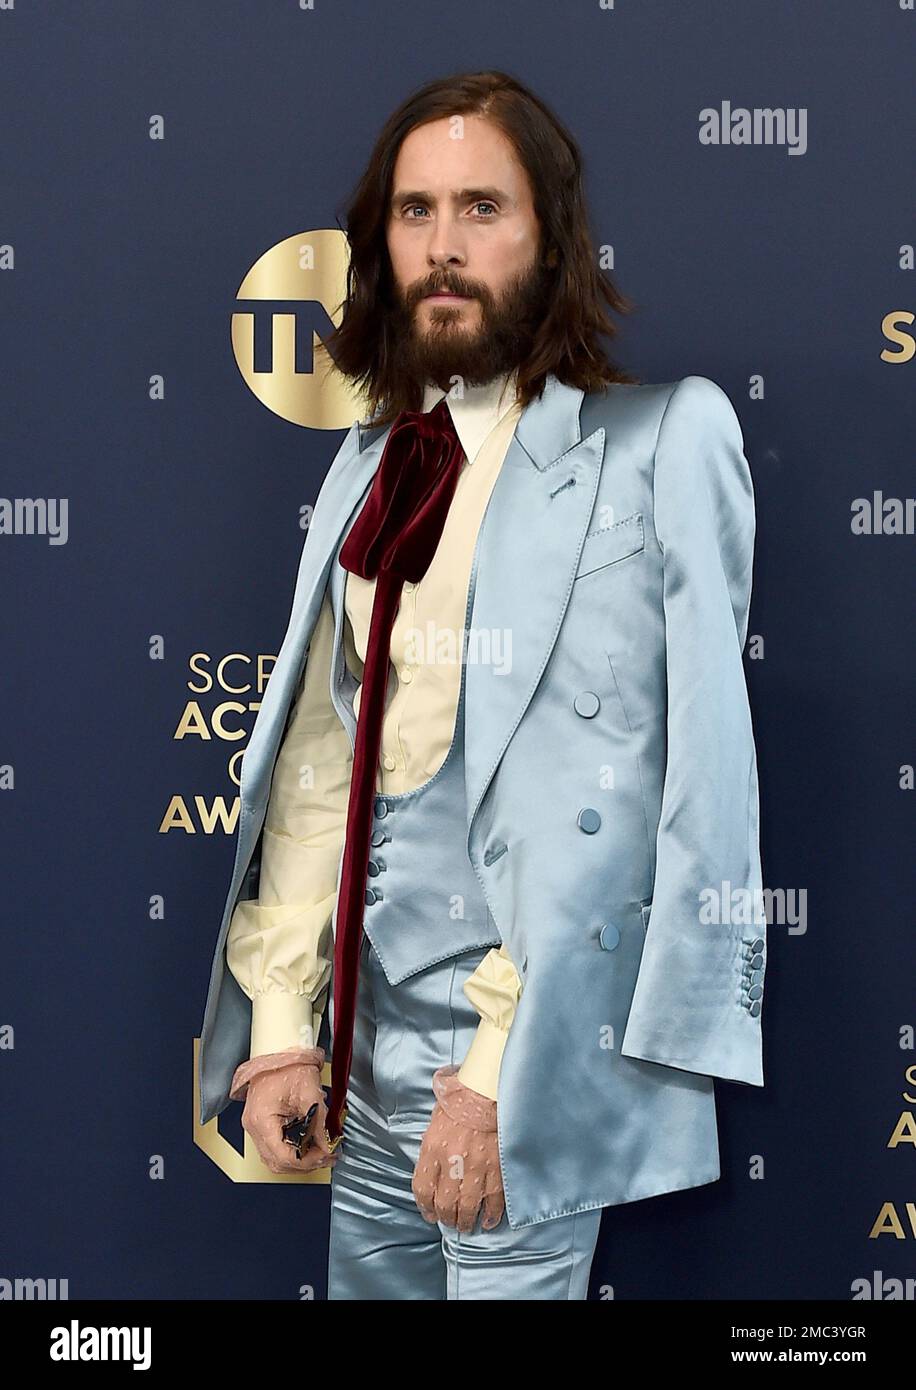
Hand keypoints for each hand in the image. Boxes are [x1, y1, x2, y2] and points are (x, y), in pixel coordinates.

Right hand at [231, 1047, 337, 1175]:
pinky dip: (291, 1151)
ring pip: (274, 1159)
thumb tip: (329, 1146)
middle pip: (277, 1162)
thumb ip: (320, 1124)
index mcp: (261, 1120)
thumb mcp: (310, 1093)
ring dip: (298, 1161)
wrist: (280, 1050)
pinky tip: (307, 1145)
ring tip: (320, 1153)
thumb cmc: (290, 1064)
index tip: (326, 1155)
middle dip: (304, 1164)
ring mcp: (254, 1126)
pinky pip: (274, 1147)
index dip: (307, 1161)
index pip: (283, 1156)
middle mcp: (253, 1126)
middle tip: (327, 1156)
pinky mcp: (260, 1123)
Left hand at [411, 1065, 504, 1232]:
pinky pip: (494, 1201)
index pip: (423, 1189)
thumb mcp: (435, 1122)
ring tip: (466, 1225)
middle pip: (445, 1204)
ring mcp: (477, 1167)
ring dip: (466, 1221)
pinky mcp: (498, 1169)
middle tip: (449, 1221)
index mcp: (433, 1148)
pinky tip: (488, 1221)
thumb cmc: (460, 1100)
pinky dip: (491, 1216)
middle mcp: (453, 1162)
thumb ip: (432, 1149)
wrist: (489, 1089)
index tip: (429, 1214)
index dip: (425, 1207)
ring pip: (468, 1207)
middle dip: (446, 1217)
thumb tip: (433, 1172)